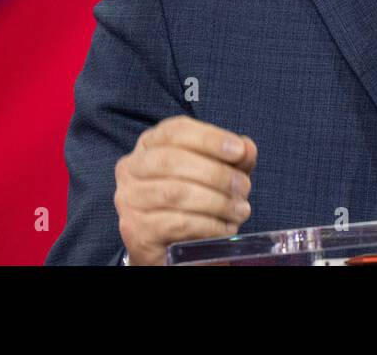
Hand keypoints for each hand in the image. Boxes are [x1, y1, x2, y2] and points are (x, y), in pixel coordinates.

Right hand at [114, 115, 257, 265]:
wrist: (169, 245)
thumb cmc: (193, 200)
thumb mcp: (218, 172)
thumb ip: (233, 158)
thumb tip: (247, 148)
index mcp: (151, 144)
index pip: (175, 131)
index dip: (209, 138)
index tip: (239, 151)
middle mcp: (132, 168)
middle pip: (172, 160)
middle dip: (216, 173)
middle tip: (244, 187)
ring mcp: (129, 199)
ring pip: (175, 193)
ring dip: (216, 201)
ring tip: (240, 210)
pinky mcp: (135, 230)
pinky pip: (176, 223)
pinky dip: (208, 224)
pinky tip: (225, 227)